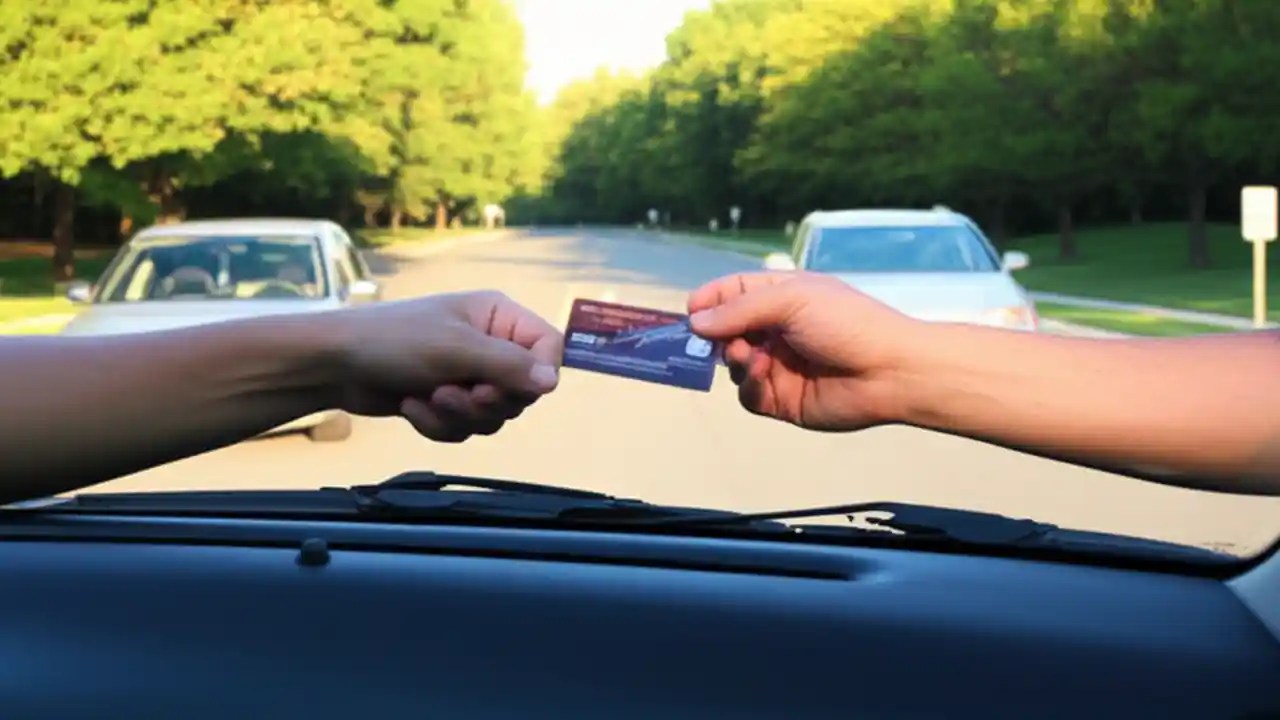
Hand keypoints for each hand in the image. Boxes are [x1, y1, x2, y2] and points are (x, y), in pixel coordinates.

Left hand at [334, 291, 562, 441]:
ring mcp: (468, 374)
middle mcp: (489, 343)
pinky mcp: (447, 401)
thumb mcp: (455, 349)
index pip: (548, 347)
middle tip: (455, 394)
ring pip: (493, 415)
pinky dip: (439, 424)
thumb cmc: (394, 341)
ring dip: (459, 416)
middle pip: (522, 390)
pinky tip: (411, 407)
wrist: (334, 365)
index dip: (536, 375)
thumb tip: (552, 384)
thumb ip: (508, 365)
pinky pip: (466, 427)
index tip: (512, 389)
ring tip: (427, 398)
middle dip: (486, 402)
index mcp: (498, 316)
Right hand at [688, 271, 919, 430]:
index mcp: (782, 297)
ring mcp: (778, 366)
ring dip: (734, 360)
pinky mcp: (782, 400)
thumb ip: (740, 309)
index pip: (733, 294)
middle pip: (725, 331)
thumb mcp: (791, 300)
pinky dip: (748, 385)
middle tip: (713, 341)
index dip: (710, 301)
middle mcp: (776, 330)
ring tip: (750, 357)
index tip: (691, 311)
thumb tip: (695, 320)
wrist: (889, 372)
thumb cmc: (846, 323)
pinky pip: (748, 395)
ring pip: (732, 365)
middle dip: (716, 335)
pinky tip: (763, 376)